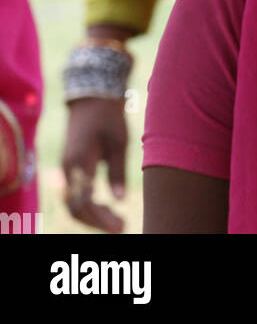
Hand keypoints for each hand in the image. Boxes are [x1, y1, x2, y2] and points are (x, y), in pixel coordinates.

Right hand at [62, 97, 127, 232]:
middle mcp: (68, 169)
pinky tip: (107, 208)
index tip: (120, 226)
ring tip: (117, 220)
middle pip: (76, 208)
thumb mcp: (119, 141)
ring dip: (92, 216)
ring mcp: (67, 169)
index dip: (101, 218)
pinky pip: (75, 195)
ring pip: (74, 204)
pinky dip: (89, 206)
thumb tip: (120, 201)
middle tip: (122, 226)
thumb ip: (117, 171)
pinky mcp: (71, 168)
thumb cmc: (108, 117)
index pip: (84, 201)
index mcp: (79, 162)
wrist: (92, 97)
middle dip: (97, 222)